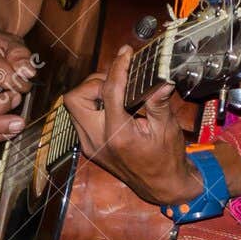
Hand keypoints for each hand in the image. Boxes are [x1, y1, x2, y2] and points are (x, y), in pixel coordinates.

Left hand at [62, 46, 201, 207]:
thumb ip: (158, 101)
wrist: (162, 186)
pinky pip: (80, 117)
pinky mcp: (89, 145)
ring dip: (91, 92)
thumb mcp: (167, 128)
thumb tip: (160, 77)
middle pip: (75, 98)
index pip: (109, 92)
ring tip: (116, 89)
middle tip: (117, 80)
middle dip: (93, 83)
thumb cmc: (167, 158)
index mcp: (118, 135)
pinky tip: (112, 103)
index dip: (118, 68)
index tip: (126, 53)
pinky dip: (93, 104)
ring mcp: (89, 144)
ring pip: (73, 107)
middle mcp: (97, 140)